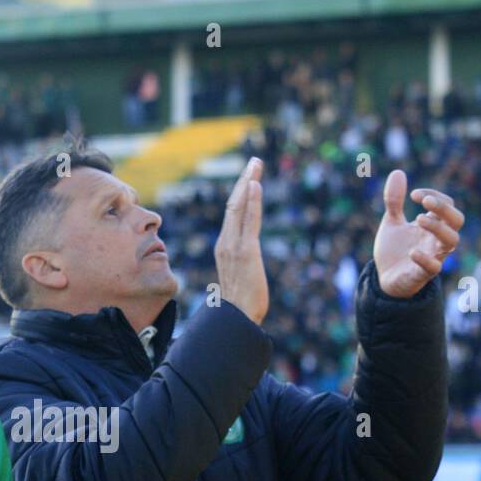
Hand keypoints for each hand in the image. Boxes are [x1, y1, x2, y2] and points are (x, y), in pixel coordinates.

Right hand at [215, 156, 268, 324]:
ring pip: (239, 207)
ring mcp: (234, 245)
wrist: (237, 318)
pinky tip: (255, 185)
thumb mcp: (240, 276)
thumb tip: (245, 262)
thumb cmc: (241, 304)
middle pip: (234, 204)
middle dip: (244, 180)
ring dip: (248, 183)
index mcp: (224, 247)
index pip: (232, 213)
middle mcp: (225, 242)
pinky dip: (252, 201)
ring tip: (256, 165)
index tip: (249, 177)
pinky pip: (249, 220)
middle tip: (254, 162)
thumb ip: (241, 263)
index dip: (241, 193)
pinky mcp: (246, 250)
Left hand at [373, 170, 464, 298]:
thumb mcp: (391, 222)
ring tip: (418, 219)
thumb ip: (394, 201)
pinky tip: (411, 251)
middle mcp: (437, 239)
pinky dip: (425, 259)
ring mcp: (433, 256)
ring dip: (438, 228)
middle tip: (425, 202)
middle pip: (457, 220)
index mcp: (433, 225)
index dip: (434, 195)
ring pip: (452, 241)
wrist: (384, 279)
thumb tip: (398, 172)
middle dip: (444, 209)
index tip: (413, 194)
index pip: (447, 205)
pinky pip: (433, 267)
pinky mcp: (423, 274)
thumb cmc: (394, 250)